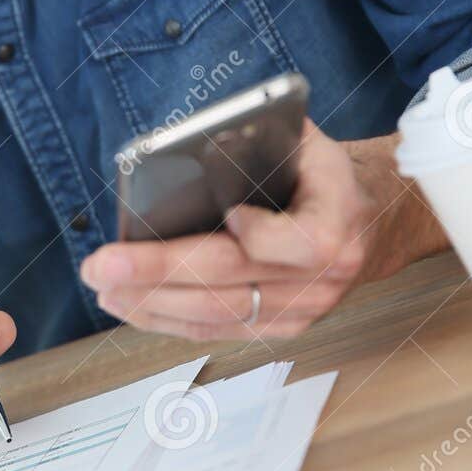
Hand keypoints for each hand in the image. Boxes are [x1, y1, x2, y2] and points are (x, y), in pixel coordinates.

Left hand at [80, 119, 439, 341]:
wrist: (370, 221)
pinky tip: (129, 304)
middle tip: (101, 265)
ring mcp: (301, 312)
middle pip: (232, 282)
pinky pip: (216, 331)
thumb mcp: (307, 142)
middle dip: (158, 274)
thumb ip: (265, 139)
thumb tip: (204, 140)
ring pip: (217, 316)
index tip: (222, 214)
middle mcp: (322, 281)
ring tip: (102, 285)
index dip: (256, 234)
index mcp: (336, 225)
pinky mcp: (280, 330)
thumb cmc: (322, 175)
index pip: (297, 243)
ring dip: (151, 304)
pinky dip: (166, 319)